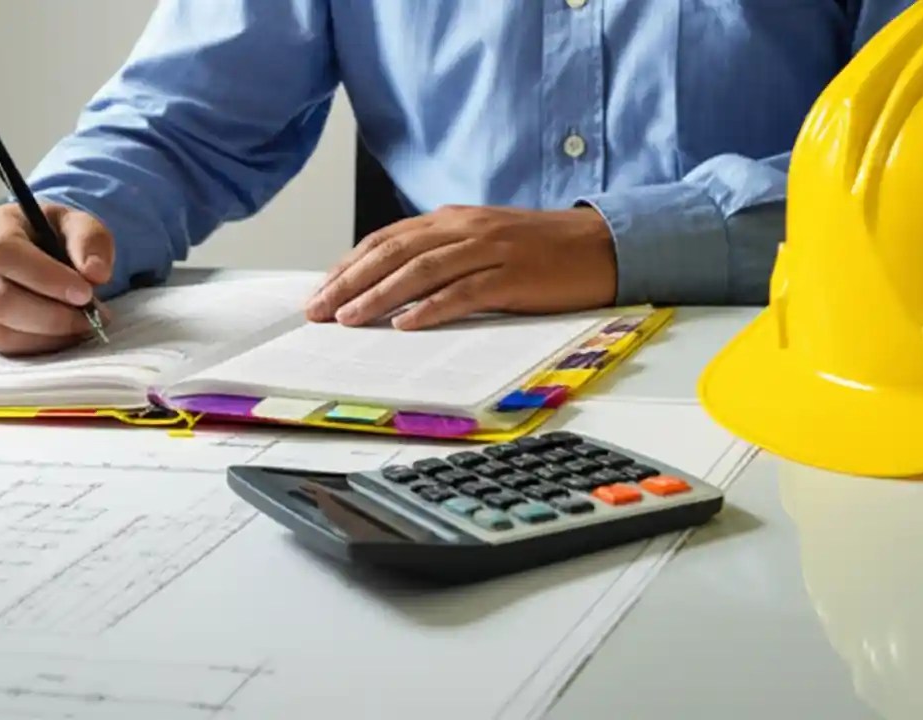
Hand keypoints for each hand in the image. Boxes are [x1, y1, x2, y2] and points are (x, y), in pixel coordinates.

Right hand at [0, 202, 114, 355]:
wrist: (40, 250)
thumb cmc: (55, 235)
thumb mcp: (79, 224)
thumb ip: (90, 241)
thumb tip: (95, 272)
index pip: (3, 253)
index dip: (44, 277)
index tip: (84, 293)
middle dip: (51, 315)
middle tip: (89, 315)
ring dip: (48, 335)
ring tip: (81, 324)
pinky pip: (3, 345)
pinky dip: (40, 346)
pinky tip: (64, 334)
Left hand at [305, 205, 617, 328]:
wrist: (602, 245)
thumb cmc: (541, 251)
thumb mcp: (483, 243)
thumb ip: (442, 256)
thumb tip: (393, 286)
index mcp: (453, 219)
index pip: (387, 239)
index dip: (350, 264)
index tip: (322, 291)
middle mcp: (465, 229)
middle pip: (394, 252)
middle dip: (351, 281)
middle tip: (320, 309)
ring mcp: (490, 250)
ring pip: (422, 270)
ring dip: (380, 295)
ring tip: (349, 318)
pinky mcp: (513, 276)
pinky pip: (465, 291)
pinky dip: (432, 308)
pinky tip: (407, 324)